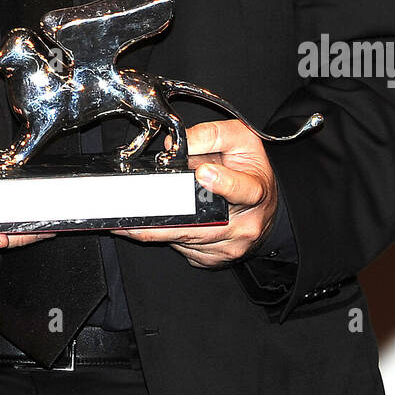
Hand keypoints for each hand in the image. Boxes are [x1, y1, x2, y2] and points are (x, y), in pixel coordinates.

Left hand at [110, 119, 277, 268]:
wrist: (264, 204)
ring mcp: (230, 247)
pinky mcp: (215, 259)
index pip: (242, 189)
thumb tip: (171, 146)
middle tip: (131, 212)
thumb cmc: (250, 170)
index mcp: (255, 191)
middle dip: (162, 220)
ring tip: (129, 220)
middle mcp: (244, 225)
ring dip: (156, 231)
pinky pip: (184, 250)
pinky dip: (167, 237)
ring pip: (185, 241)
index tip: (203, 173)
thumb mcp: (239, 139)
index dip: (222, 183)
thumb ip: (209, 135)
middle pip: (199, 226)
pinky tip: (156, 225)